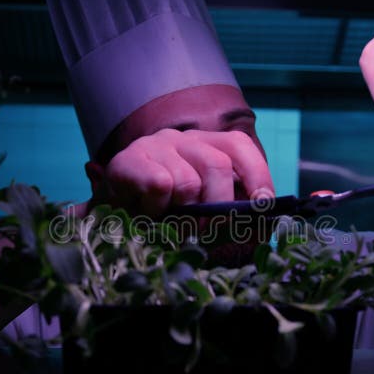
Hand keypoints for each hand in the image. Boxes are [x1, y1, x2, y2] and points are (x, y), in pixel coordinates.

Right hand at [97, 129, 274, 216]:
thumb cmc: (163, 212)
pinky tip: (146, 214)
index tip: (264, 204)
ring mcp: (155, 146)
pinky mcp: (128, 159)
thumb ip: (229, 210)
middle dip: (219, 206)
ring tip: (168, 224)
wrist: (108, 208)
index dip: (257, 173)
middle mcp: (183, 139)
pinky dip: (158, 210)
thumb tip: (265, 215)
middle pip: (218, 165)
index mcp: (206, 145)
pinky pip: (160, 186)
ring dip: (182, 215)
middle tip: (208, 234)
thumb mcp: (200, 209)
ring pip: (188, 182)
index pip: (238, 146)